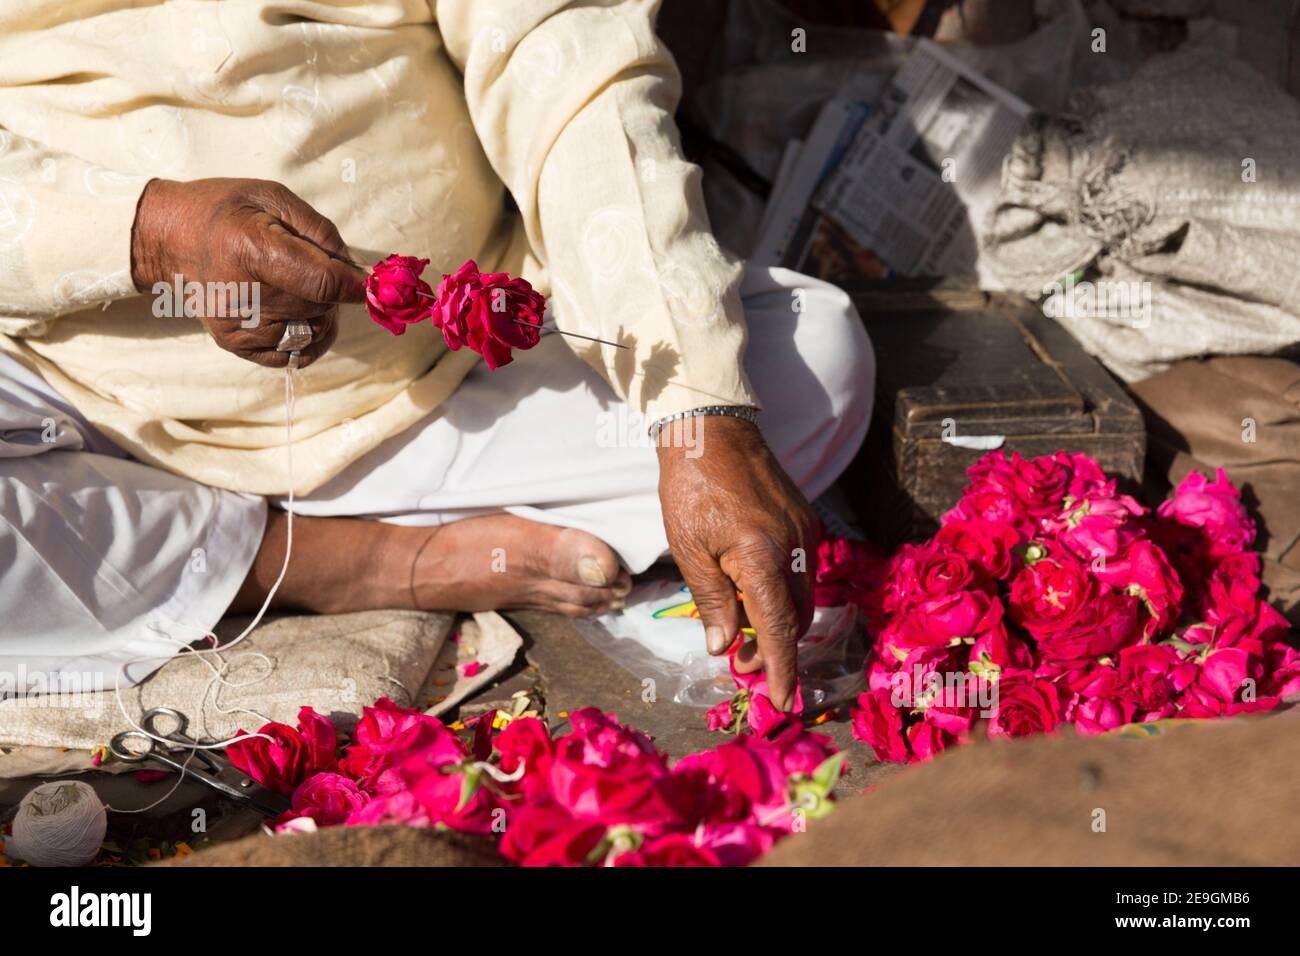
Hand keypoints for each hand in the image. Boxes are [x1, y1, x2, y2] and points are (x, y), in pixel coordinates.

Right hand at [129, 177, 366, 367]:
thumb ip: (322, 234)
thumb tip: (359, 273)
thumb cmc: (228, 210)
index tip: (370, 283)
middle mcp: (243, 294)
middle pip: (320, 306)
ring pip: (312, 331)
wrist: (168, 237)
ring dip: (320, 313)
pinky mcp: (233, 343)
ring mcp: (236, 325)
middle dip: (330, 290)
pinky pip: (293, 355)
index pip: (322, 283)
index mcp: (252, 250)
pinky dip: (306, 337)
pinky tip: (296, 315)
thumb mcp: (274, 199)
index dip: (354, 285)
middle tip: (311, 267)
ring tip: (298, 288)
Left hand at [657, 415, 819, 710]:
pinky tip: (755, 592)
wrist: (712, 430)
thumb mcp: (689, 549)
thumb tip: (723, 646)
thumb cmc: (691, 488)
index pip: (781, 628)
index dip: (783, 669)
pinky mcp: (805, 519)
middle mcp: (794, 546)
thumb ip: (712, 601)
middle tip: (743, 663)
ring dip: (781, 620)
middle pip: (798, 617)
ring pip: (803, 594)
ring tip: (744, 631)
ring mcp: (804, 530)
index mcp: (761, 556)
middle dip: (777, 648)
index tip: (784, 703)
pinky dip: (784, 591)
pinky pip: (802, 569)